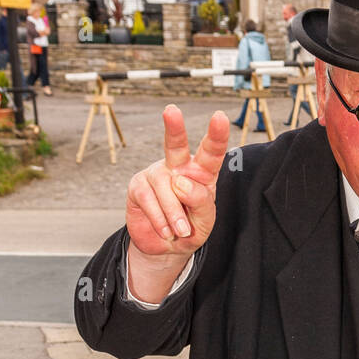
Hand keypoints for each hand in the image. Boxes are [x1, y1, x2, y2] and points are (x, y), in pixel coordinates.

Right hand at [125, 104, 229, 259]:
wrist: (165, 248)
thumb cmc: (190, 229)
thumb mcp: (205, 221)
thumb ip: (201, 201)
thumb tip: (180, 182)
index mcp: (201, 173)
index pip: (211, 153)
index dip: (216, 136)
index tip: (219, 117)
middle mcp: (178, 167)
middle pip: (176, 145)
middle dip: (174, 128)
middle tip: (171, 110)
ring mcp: (157, 174)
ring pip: (167, 189)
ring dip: (174, 215)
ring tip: (179, 232)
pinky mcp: (138, 186)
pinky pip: (150, 201)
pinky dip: (160, 221)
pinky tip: (165, 230)